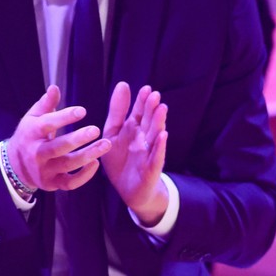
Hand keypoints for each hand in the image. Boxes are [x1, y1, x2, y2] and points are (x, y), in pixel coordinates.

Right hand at [6, 86, 110, 193]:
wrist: (15, 165)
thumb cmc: (30, 136)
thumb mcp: (33, 118)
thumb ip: (46, 104)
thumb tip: (54, 87)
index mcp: (31, 133)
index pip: (47, 125)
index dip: (64, 117)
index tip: (82, 111)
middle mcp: (36, 153)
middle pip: (58, 147)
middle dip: (77, 139)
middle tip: (96, 130)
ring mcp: (44, 170)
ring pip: (67, 165)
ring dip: (87, 155)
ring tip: (106, 145)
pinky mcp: (52, 184)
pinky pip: (70, 183)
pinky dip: (83, 176)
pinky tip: (96, 163)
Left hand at [100, 83, 168, 224]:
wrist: (128, 191)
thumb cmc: (121, 161)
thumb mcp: (113, 134)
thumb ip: (117, 112)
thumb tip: (123, 84)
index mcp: (134, 129)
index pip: (139, 112)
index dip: (142, 101)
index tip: (146, 89)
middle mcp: (144, 139)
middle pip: (148, 122)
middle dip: (151, 109)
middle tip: (155, 95)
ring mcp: (149, 153)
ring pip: (155, 135)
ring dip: (158, 123)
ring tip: (162, 109)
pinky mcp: (151, 168)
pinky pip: (157, 156)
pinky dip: (160, 146)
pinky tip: (163, 135)